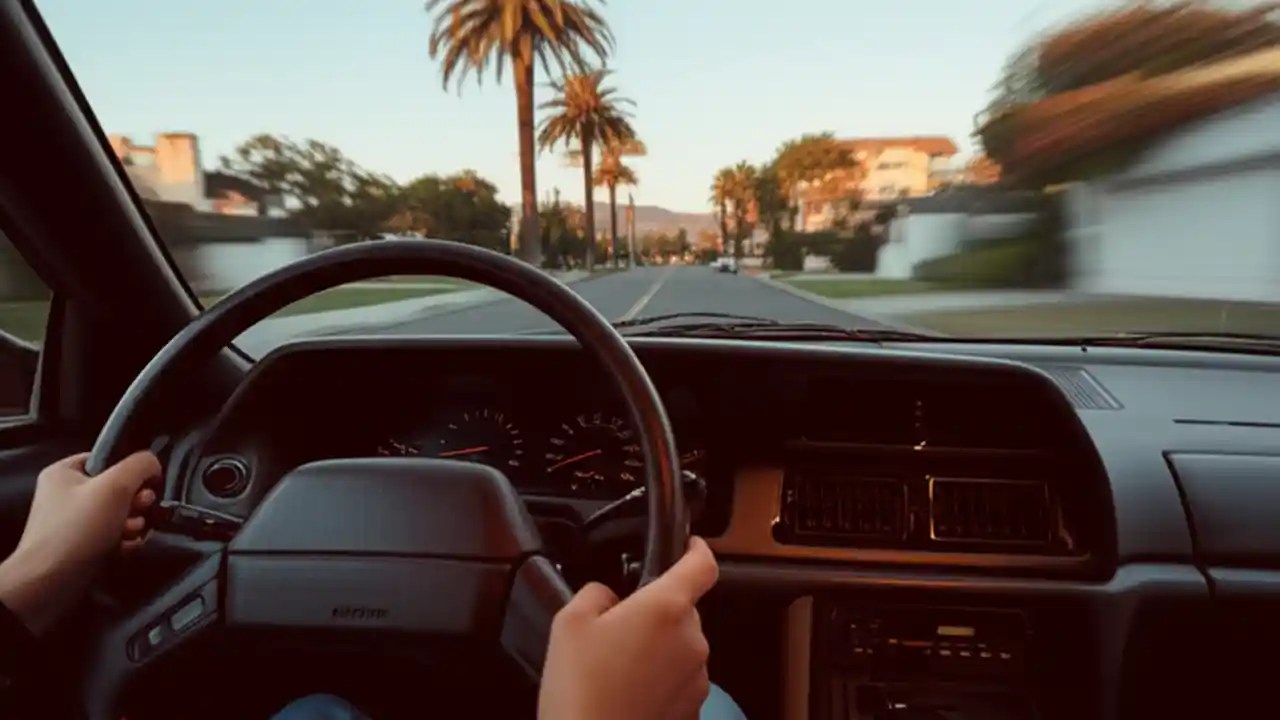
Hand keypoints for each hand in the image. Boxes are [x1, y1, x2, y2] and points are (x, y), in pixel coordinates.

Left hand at [0, 452, 158, 634]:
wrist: (50, 582)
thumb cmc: (77, 530)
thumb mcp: (115, 485)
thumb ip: (140, 465)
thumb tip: (153, 465)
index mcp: (64, 472)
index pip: (108, 458)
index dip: (130, 470)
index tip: (143, 484)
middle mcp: (66, 495)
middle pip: (118, 489)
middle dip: (135, 502)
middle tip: (139, 510)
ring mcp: (73, 523)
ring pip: (119, 515)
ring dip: (133, 524)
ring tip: (129, 533)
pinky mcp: (81, 546)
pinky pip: (113, 536)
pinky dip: (124, 542)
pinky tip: (124, 548)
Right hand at [539, 536, 718, 719]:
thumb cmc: (580, 689)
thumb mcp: (569, 622)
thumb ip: (596, 593)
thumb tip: (610, 598)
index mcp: (667, 607)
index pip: (702, 565)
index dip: (697, 550)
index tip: (689, 545)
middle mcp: (692, 640)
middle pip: (684, 609)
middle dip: (655, 612)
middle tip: (616, 630)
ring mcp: (696, 678)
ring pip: (680, 646)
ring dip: (657, 649)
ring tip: (616, 669)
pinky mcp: (693, 709)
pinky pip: (678, 680)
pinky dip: (659, 680)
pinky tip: (626, 693)